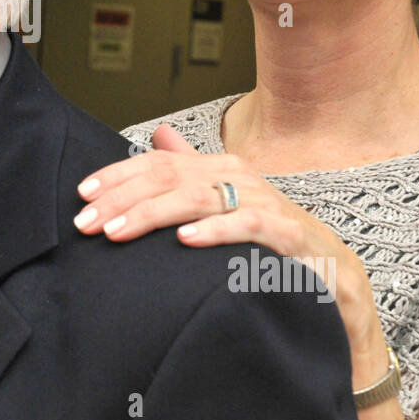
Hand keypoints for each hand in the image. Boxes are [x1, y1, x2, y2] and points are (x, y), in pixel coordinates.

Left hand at [75, 124, 383, 359]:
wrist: (336, 283)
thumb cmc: (273, 245)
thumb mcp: (225, 206)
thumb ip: (191, 172)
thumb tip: (158, 136)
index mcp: (221, 169)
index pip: (159, 164)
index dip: (117, 176)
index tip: (82, 196)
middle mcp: (240, 178)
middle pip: (170, 177)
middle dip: (122, 198)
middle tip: (86, 223)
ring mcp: (266, 204)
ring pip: (200, 197)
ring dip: (153, 214)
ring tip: (118, 231)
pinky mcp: (290, 235)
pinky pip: (248, 226)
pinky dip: (215, 231)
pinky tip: (185, 240)